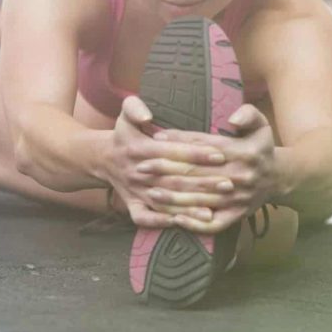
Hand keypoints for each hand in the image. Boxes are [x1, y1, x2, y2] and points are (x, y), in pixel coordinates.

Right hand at [103, 96, 229, 228]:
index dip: (196, 153)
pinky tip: (183, 224)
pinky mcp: (132, 205)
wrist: (103, 158)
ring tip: (213, 210)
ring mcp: (135, 191)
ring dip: (188, 208)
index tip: (219, 154)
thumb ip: (134, 108)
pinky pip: (145, 218)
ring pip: (164, 202)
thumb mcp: (125, 113)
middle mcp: (138, 172)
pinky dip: (161, 222)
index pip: (172, 152)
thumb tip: (146, 116)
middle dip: (202, 183)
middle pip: (174, 179)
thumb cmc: (123, 134)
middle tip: (228, 184)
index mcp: (139, 148)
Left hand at [137, 104, 277, 233]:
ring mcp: (237, 200)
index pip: (204, 146)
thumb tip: (232, 118)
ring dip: (172, 197)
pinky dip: (194, 223)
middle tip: (140, 166)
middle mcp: (239, 177)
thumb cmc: (262, 148)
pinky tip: (174, 219)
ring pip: (200, 200)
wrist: (278, 178)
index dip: (179, 141)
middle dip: (166, 170)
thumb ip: (249, 114)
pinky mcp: (236, 216)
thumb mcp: (262, 124)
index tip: (156, 137)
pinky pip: (213, 224)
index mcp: (243, 153)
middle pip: (197, 174)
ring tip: (149, 191)